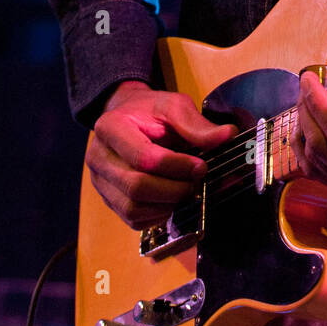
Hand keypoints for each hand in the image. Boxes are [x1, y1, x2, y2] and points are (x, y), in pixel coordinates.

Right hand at [87, 81, 237, 228]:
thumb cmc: (150, 111)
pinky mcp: (109, 200)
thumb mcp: (173, 106)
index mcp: (110, 128)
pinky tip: (173, 199)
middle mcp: (98, 158)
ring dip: (168, 204)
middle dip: (174, 189)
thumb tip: (227, 135)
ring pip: (133, 208)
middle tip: (196, 181)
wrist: (128, 118)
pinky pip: (133, 219)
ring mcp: (100, 182)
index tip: (201, 166)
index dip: (177, 166)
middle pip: (136, 187)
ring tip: (187, 189)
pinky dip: (158, 215)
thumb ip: (196, 124)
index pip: (143, 157)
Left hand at [294, 31, 326, 206]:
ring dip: (303, 131)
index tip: (310, 80)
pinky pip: (321, 177)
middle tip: (306, 86)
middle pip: (322, 151)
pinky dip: (308, 152)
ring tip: (306, 103)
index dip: (319, 104)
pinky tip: (309, 129)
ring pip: (316, 167)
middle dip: (307, 114)